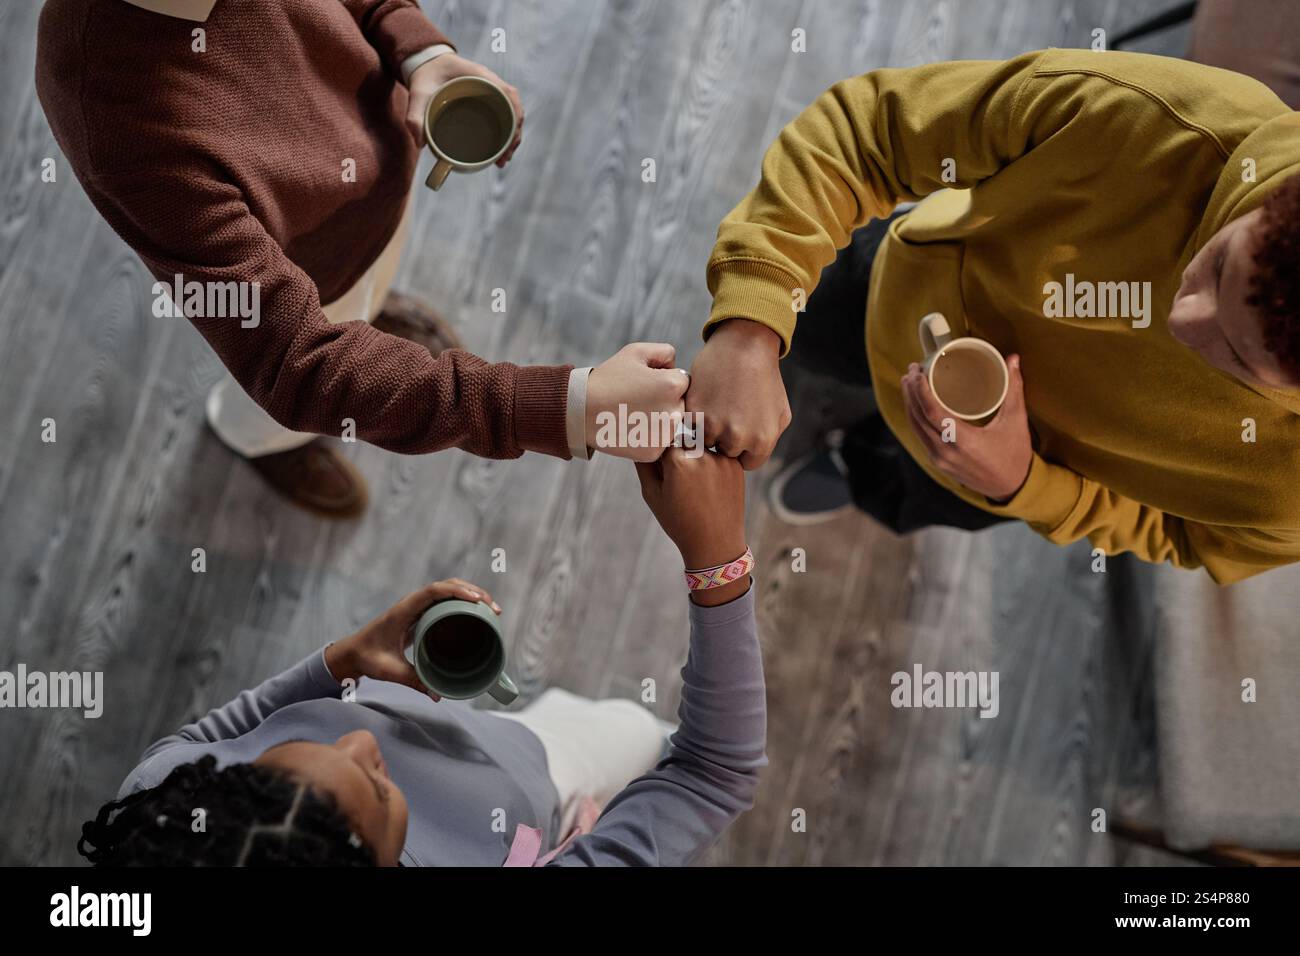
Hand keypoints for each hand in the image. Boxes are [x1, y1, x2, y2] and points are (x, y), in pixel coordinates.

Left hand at [324, 579, 500, 699]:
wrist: (353, 652)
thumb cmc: (368, 658)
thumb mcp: (390, 671)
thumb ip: (413, 681)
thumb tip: (438, 695)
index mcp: (404, 610)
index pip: (434, 591)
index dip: (457, 591)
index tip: (477, 601)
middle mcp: (412, 603)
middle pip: (448, 585)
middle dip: (473, 592)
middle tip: (493, 608)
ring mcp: (417, 606)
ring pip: (449, 590)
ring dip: (471, 594)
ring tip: (491, 609)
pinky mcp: (421, 613)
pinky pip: (445, 600)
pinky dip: (463, 601)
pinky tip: (475, 613)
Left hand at [405, 53, 523, 166]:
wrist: (426, 62)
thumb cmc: (426, 74)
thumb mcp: (418, 93)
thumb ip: (415, 116)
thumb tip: (420, 143)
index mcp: (479, 76)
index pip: (508, 94)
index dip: (514, 117)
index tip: (509, 141)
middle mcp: (489, 81)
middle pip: (514, 108)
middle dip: (514, 135)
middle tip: (503, 159)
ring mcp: (490, 89)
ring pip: (511, 112)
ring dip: (512, 135)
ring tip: (502, 159)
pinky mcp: (487, 97)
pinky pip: (504, 112)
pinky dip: (506, 130)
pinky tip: (501, 147)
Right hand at [586, 343, 690, 461]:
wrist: (580, 410)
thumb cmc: (608, 379)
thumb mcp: (635, 352)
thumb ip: (665, 352)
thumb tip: (677, 366)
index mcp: (673, 385)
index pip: (683, 382)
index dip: (663, 380)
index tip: (643, 384)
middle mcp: (674, 412)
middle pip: (680, 404)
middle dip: (665, 401)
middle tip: (637, 400)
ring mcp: (664, 435)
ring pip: (671, 424)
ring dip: (659, 420)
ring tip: (633, 414)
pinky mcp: (654, 452)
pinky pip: (660, 442)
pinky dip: (648, 437)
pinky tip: (630, 428)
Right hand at [635, 448, 747, 605]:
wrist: (716, 543)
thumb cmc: (679, 522)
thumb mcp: (653, 496)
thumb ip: (643, 465)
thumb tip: (639, 442)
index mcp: (678, 462)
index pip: (663, 438)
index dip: (660, 451)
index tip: (660, 463)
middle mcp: (702, 455)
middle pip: (684, 439)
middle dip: (679, 451)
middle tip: (678, 475)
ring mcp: (722, 459)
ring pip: (703, 445)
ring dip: (697, 456)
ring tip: (695, 483)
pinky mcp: (736, 466)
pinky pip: (719, 454)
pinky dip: (713, 464)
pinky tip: (710, 485)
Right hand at [685, 319, 789, 469]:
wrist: (745, 344)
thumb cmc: (764, 377)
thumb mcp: (780, 414)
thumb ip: (767, 441)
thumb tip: (750, 457)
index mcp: (761, 442)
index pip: (746, 464)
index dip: (743, 449)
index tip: (740, 430)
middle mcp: (737, 438)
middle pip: (724, 454)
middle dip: (725, 438)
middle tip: (728, 413)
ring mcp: (713, 425)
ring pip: (704, 442)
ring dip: (707, 428)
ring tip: (717, 404)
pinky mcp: (693, 411)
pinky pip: (689, 426)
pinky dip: (693, 415)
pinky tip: (706, 398)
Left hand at [901, 354, 1032, 502]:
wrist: (1011, 488)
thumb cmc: (1015, 454)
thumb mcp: (1016, 421)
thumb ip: (1013, 388)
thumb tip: (1013, 358)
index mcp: (963, 441)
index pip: (931, 412)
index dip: (920, 390)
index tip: (917, 372)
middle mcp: (946, 452)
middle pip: (918, 417)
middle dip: (911, 392)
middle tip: (912, 369)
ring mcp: (939, 459)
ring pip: (916, 427)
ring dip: (910, 404)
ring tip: (910, 382)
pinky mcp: (938, 462)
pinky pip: (920, 436)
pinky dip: (916, 418)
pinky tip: (915, 404)